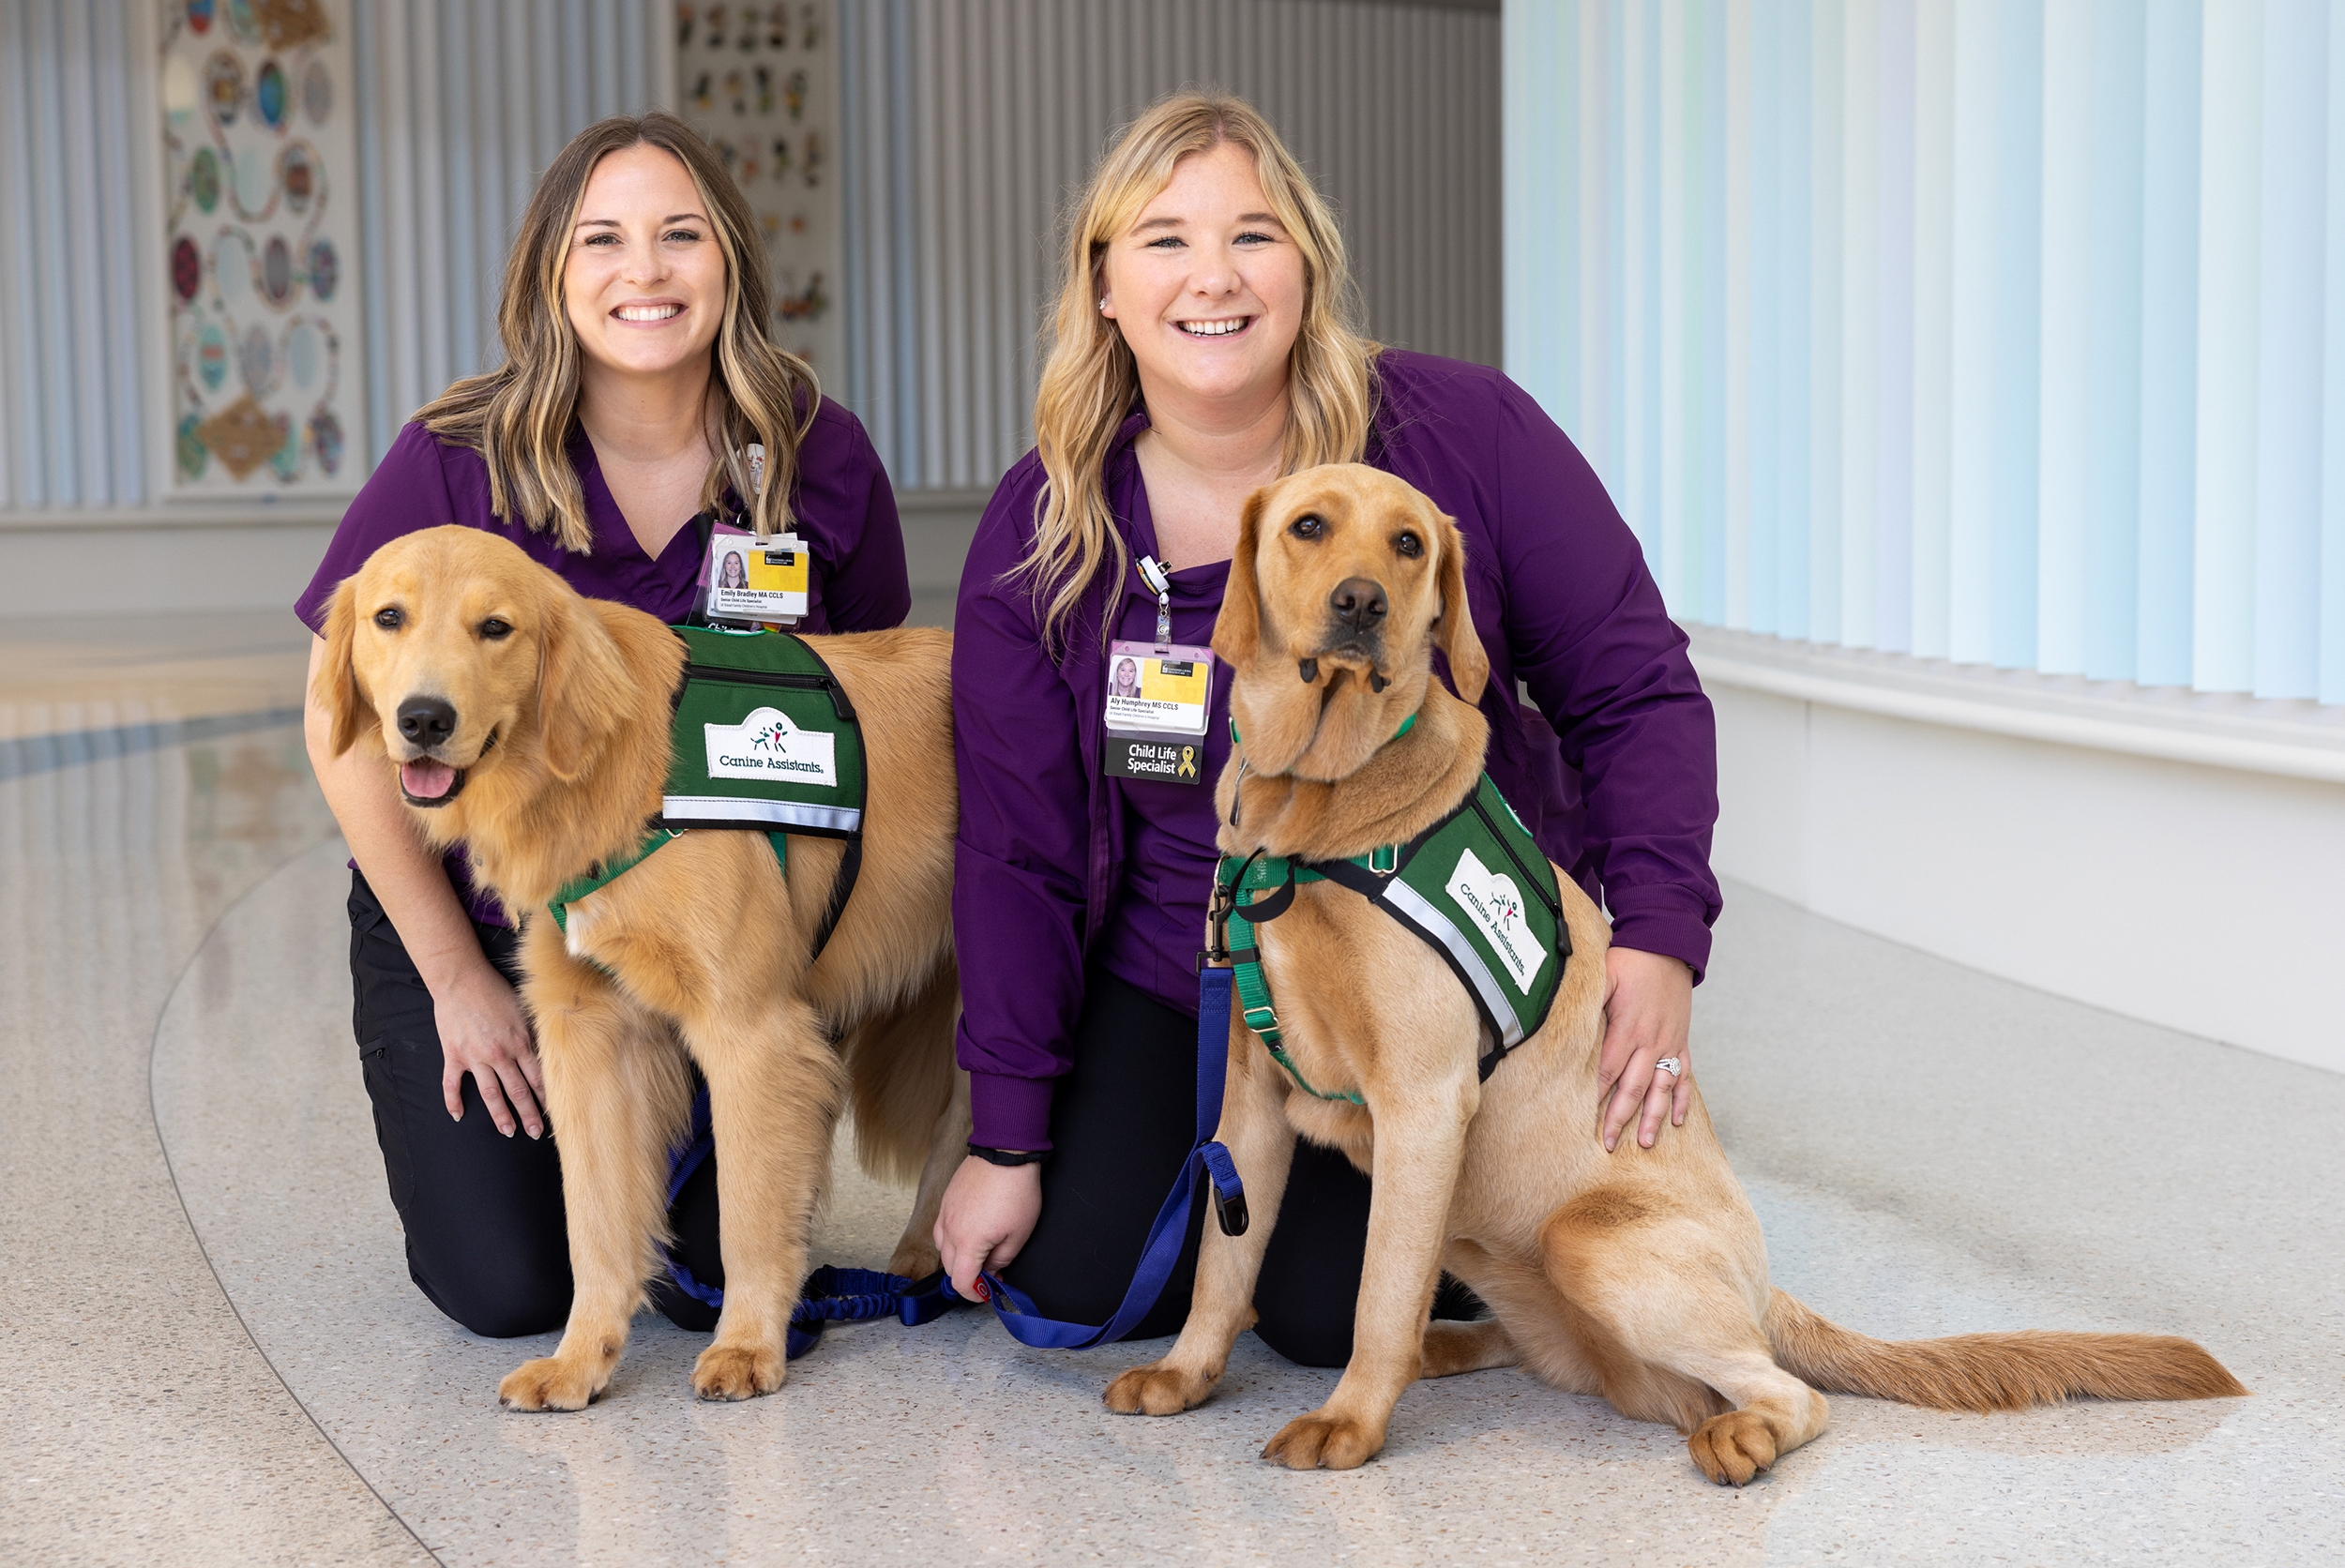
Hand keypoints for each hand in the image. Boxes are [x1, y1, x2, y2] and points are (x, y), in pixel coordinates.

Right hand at [433, 960, 544, 1137]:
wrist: (461, 979)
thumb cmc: (495, 990)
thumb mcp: (524, 1009)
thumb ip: (534, 1032)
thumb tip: (548, 1050)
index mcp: (520, 1043)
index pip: (538, 1078)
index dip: (546, 1098)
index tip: (553, 1113)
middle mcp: (499, 1055)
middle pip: (518, 1092)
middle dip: (529, 1114)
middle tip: (536, 1133)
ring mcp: (475, 1058)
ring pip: (490, 1094)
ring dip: (500, 1115)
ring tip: (508, 1132)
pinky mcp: (454, 1055)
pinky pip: (452, 1084)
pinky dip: (453, 1102)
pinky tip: (458, 1116)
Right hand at [933, 1156, 1041, 1299]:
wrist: (1005, 1152)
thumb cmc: (1015, 1190)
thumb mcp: (1019, 1234)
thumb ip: (1002, 1259)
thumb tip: (992, 1270)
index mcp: (968, 1243)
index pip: (961, 1283)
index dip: (974, 1295)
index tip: (987, 1292)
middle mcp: (950, 1230)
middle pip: (949, 1268)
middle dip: (968, 1277)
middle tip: (991, 1271)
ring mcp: (945, 1213)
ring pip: (942, 1248)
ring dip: (958, 1257)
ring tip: (981, 1251)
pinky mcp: (946, 1200)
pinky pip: (941, 1228)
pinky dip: (953, 1238)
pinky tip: (971, 1231)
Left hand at [1597, 945, 1693, 1151]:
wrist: (1668, 947)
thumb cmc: (1630, 961)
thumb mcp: (1603, 976)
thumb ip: (1588, 1002)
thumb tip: (1565, 1023)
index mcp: (1628, 1028)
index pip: (1608, 1070)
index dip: (1596, 1095)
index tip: (1584, 1119)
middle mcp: (1651, 1041)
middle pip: (1633, 1087)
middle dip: (1620, 1117)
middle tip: (1609, 1143)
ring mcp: (1669, 1043)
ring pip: (1662, 1089)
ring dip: (1653, 1118)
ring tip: (1646, 1144)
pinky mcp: (1681, 1042)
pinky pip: (1685, 1076)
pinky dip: (1682, 1100)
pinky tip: (1677, 1121)